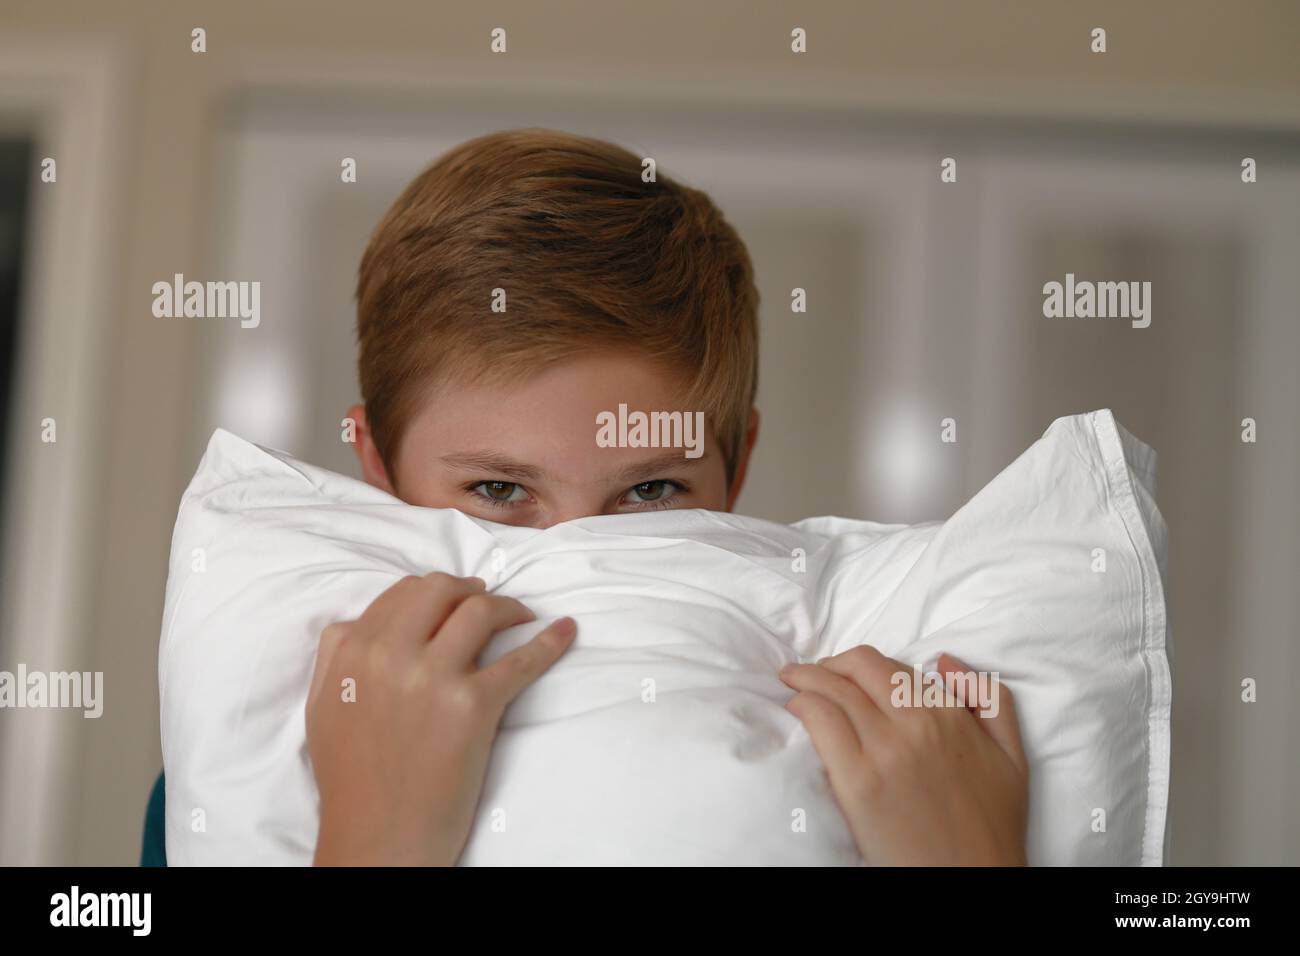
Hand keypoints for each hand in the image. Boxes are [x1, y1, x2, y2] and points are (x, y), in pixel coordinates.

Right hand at [305, 572, 575, 865]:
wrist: (379, 838)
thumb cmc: (351, 780)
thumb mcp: (323, 708)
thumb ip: (336, 656)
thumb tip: (358, 622)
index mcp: (354, 650)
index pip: (402, 593)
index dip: (433, 592)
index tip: (452, 599)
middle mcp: (391, 654)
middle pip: (441, 589)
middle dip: (468, 588)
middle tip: (486, 598)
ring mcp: (434, 677)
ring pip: (480, 611)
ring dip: (508, 607)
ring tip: (522, 616)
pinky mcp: (473, 705)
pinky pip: (522, 660)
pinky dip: (550, 642)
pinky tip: (566, 631)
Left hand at [779, 645, 1027, 865]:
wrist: (972, 880)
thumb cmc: (992, 825)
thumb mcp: (1011, 756)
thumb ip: (989, 700)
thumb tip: (944, 660)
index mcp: (949, 715)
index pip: (893, 667)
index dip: (865, 666)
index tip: (847, 673)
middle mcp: (916, 724)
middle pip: (860, 668)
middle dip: (831, 663)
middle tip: (812, 671)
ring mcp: (885, 750)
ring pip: (835, 689)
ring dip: (807, 677)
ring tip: (792, 680)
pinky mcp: (857, 782)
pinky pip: (822, 721)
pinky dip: (804, 705)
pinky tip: (796, 707)